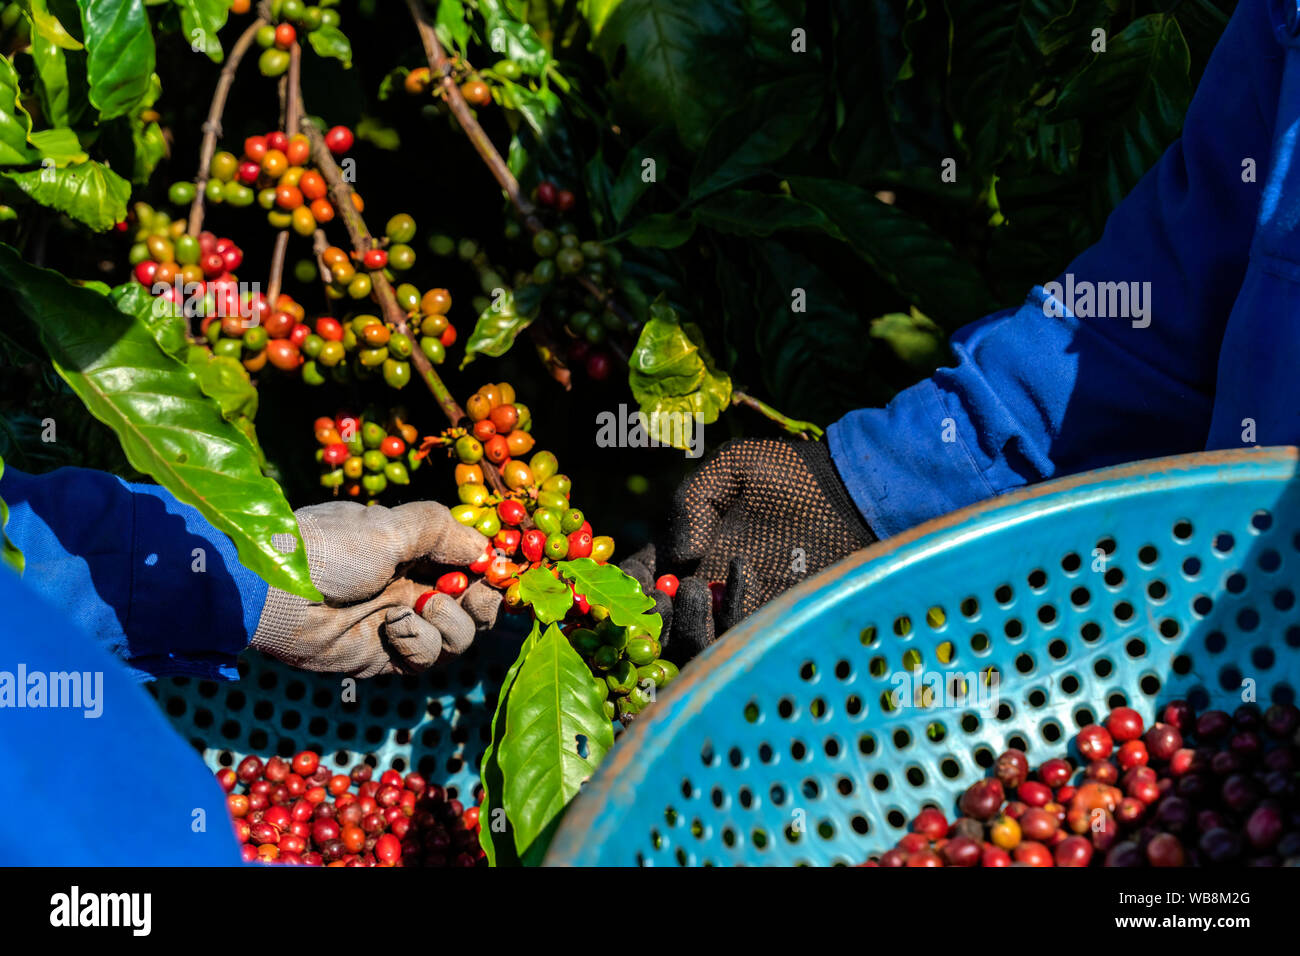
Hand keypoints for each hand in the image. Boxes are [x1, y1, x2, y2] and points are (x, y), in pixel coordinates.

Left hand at [252, 501, 501, 676]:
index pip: (469, 560)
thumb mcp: (389, 527)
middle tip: (475, 593)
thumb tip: (485, 548)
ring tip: (419, 607)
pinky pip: (430, 656)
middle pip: (475, 601)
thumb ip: (442, 532)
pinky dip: (421, 642)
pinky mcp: (389, 657)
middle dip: (483, 599)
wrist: (274, 596)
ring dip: (451, 621)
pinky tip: (394, 629)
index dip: (491, 568)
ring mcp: (402, 622)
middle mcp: (412, 584)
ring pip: (460, 633)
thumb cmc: (327, 550)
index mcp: (412, 548)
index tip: (503, 571)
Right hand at [624, 439, 874, 658]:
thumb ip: (692, 500)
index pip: (645, 582)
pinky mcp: (773, 622)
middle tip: (656, 595)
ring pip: (694, 642)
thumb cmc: (793, 474)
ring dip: (681, 623)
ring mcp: (740, 608)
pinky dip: (726, 613)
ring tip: (687, 588)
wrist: (853, 494)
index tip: (628, 579)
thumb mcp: (732, 468)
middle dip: (648, 616)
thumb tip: (677, 555)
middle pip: (661, 625)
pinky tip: (737, 571)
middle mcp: (710, 587)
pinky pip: (738, 637)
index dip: (628, 586)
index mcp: (692, 553)